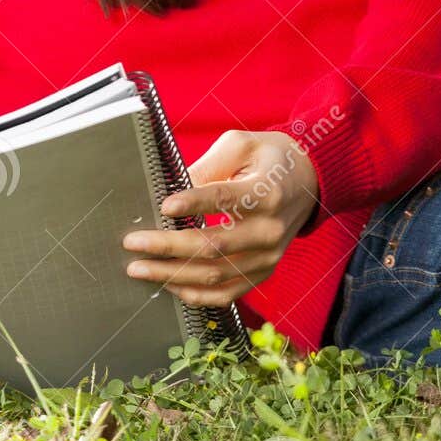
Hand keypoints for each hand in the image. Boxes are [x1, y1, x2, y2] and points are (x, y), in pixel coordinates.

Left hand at [122, 129, 319, 307]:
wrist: (309, 181)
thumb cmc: (268, 158)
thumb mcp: (240, 145)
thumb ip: (207, 166)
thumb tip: (169, 192)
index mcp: (266, 192)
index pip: (226, 199)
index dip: (194, 203)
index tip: (163, 206)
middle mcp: (269, 229)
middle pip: (213, 245)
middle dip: (167, 247)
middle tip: (132, 243)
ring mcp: (268, 256)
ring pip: (215, 275)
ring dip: (172, 275)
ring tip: (138, 269)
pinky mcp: (264, 272)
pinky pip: (227, 294)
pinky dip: (196, 295)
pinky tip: (168, 285)